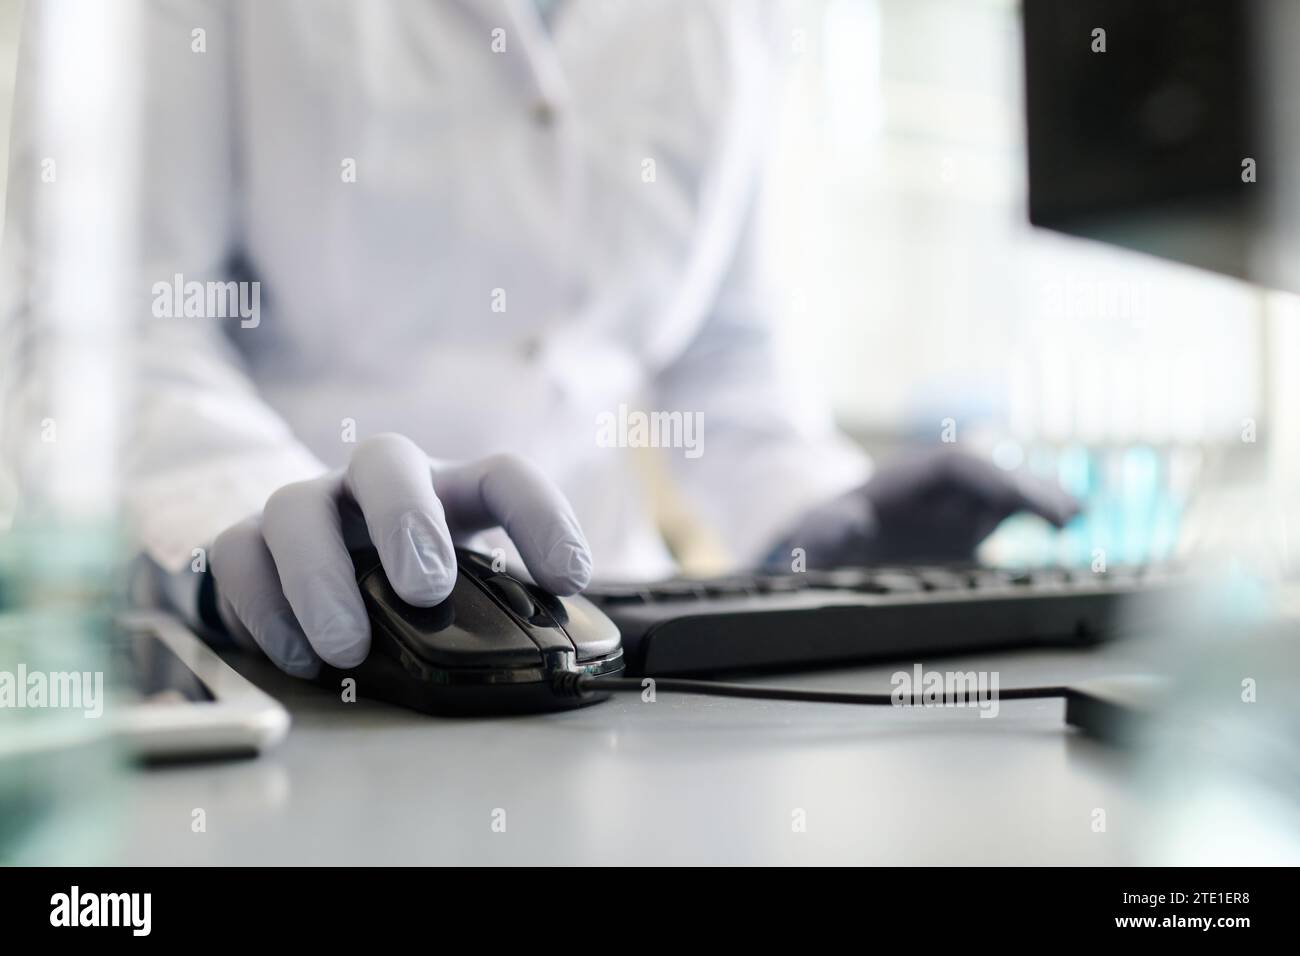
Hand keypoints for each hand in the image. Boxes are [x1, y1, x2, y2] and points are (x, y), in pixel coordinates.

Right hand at [208, 434, 591, 676]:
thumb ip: (492, 608)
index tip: (569, 578)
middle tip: (426, 590)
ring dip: (321, 579)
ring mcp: (309, 505)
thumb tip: (536, 656)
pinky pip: (239, 554)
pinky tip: (302, 659)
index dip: (542, 518)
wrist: (313, 575)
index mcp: (448, 490)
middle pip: (385, 458)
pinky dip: (265, 609)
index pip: (503, 476)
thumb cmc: (405, 584)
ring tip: (349, 649)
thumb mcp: (463, 589)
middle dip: (405, 520)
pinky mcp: (247, 541)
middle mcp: (377, 484)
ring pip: (297, 505)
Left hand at [772, 448, 1079, 567]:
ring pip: (1009, 488)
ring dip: (1042, 498)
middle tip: (1063, 513)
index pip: (957, 468)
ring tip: (1077, 514)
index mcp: (908, 476)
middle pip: (992, 473)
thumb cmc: (827, 535)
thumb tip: (850, 526)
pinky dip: (1040, 511)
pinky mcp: (974, 515)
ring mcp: (961, 496)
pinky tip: (1072, 520)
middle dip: (1026, 489)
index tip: (1014, 499)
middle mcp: (941, 480)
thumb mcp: (820, 535)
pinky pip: (1013, 506)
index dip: (987, 480)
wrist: (836, 537)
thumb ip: (831, 531)